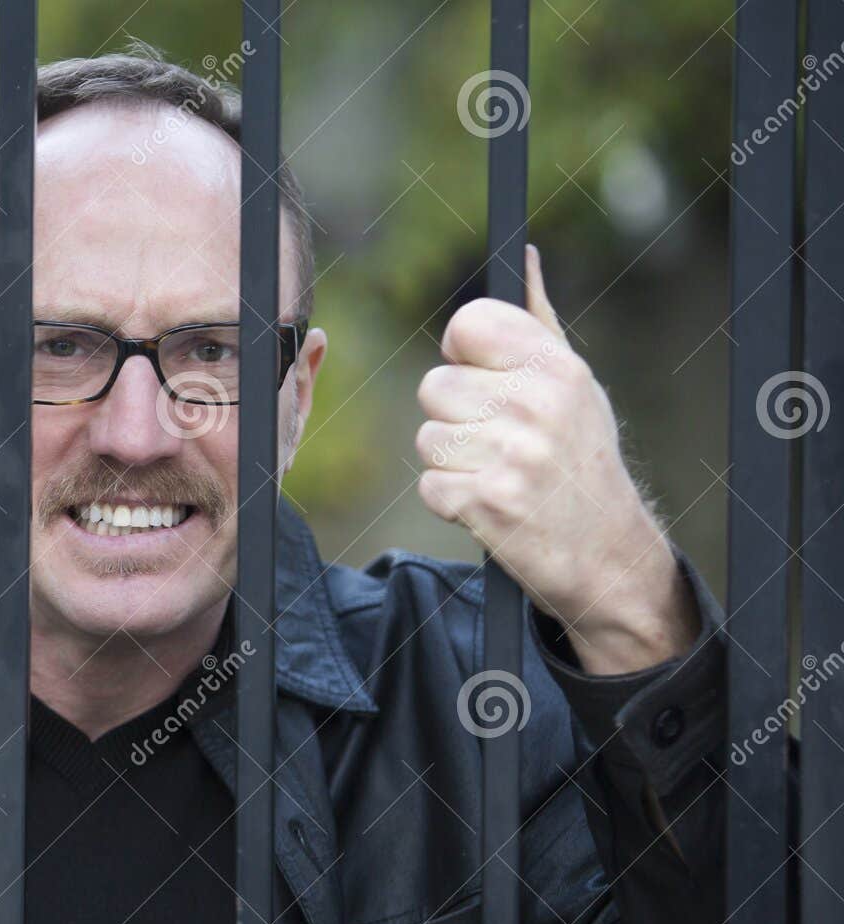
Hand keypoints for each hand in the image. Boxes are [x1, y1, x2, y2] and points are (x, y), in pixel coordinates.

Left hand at [414, 246, 697, 674]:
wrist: (606, 554)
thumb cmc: (581, 463)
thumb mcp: (576, 387)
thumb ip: (539, 324)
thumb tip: (523, 259)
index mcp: (556, 368)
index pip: (467, 325)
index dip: (460, 353)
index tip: (477, 375)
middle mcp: (536, 405)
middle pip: (434, 387)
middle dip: (454, 419)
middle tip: (496, 443)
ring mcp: (512, 455)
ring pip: (428, 438)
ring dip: (451, 462)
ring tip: (498, 474)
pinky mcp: (487, 503)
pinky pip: (429, 485)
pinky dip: (450, 501)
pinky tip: (489, 504)